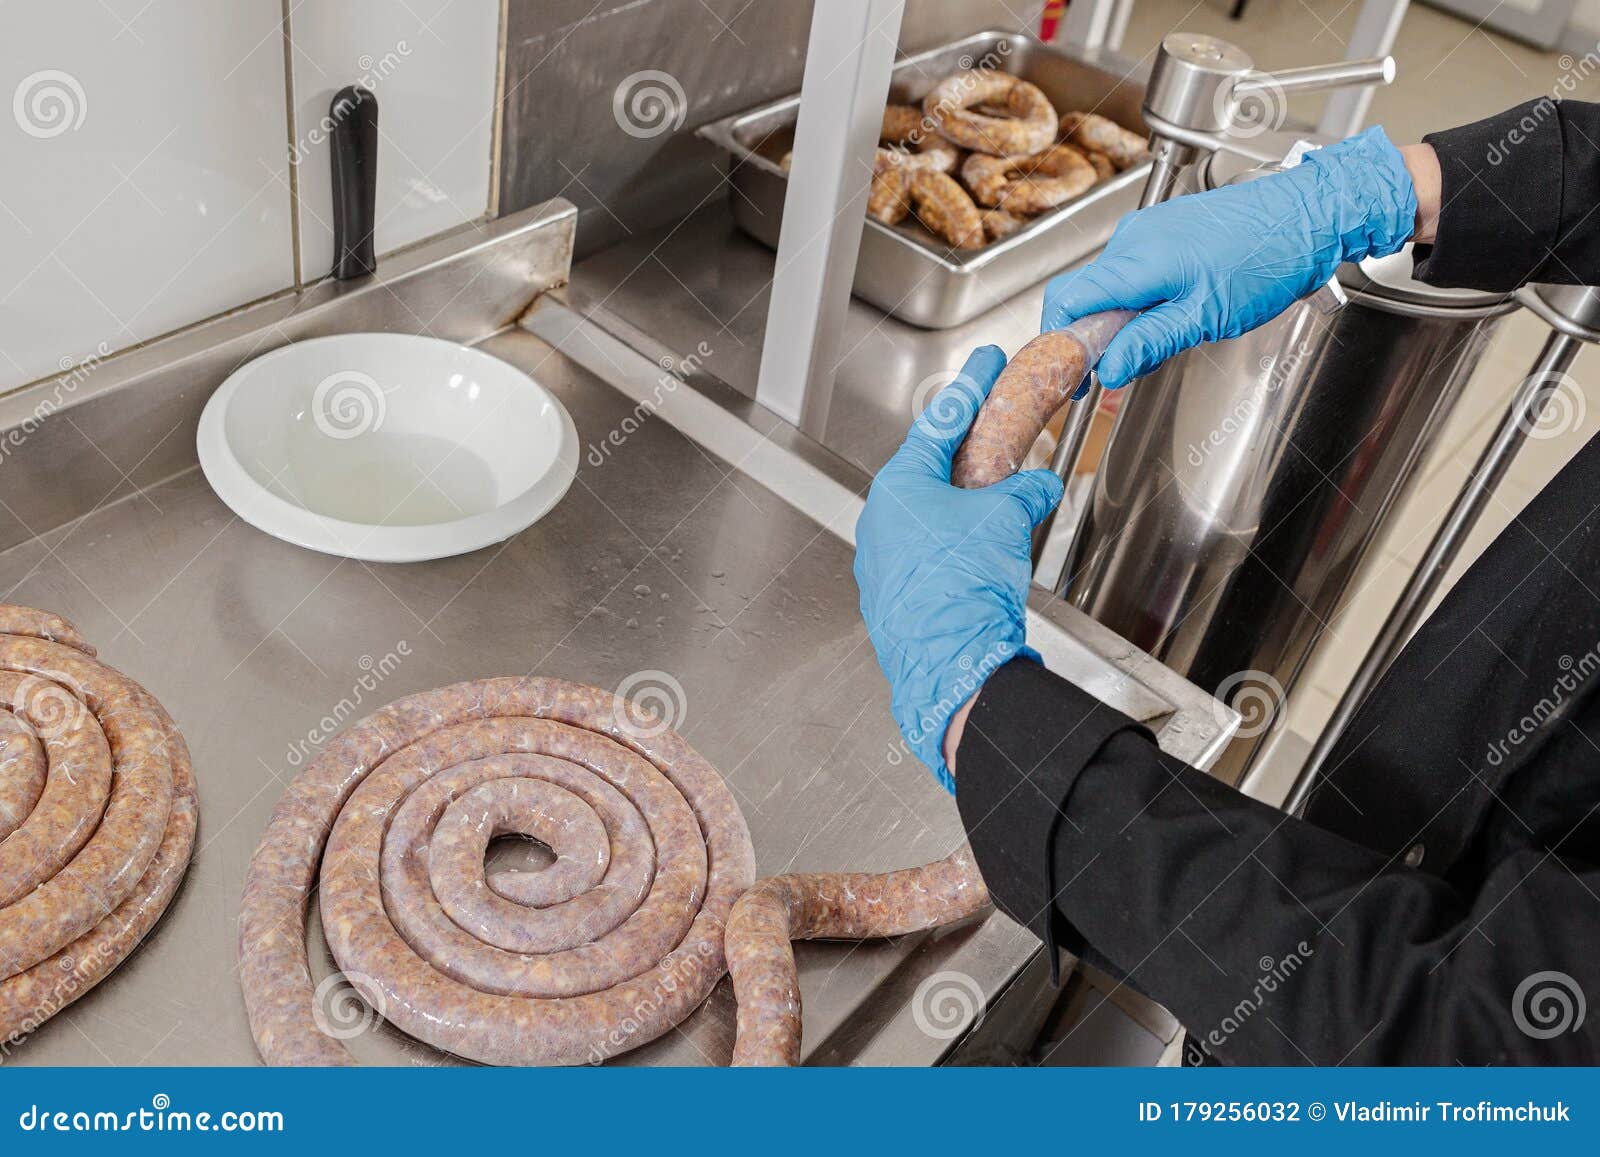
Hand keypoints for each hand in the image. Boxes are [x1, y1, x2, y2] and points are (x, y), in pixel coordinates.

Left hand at [854, 345, 1062, 792]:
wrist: (954, 664)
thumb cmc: (965, 586)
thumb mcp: (1007, 520)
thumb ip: (1024, 490)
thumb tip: (1040, 485)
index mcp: (899, 487)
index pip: (940, 423)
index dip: (971, 389)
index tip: (986, 361)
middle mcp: (880, 521)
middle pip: (930, 471)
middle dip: (968, 452)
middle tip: (998, 430)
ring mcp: (881, 562)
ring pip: (928, 517)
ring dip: (964, 505)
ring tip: (999, 502)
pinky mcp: (892, 597)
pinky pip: (926, 555)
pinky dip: (955, 544)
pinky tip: (980, 553)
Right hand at [1040, 126, 1419, 390]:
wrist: (1310, 214)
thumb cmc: (1268, 259)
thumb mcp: (1206, 317)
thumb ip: (1149, 342)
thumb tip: (1108, 370)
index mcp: (1136, 261)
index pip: (1066, 301)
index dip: (1060, 343)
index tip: (1075, 375)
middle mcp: (1131, 239)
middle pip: (1082, 294)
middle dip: (1090, 336)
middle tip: (1117, 368)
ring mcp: (1146, 230)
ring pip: (1106, 284)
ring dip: (1115, 319)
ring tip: (1155, 339)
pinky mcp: (1162, 229)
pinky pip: (1129, 269)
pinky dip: (1134, 298)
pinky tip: (1167, 312)